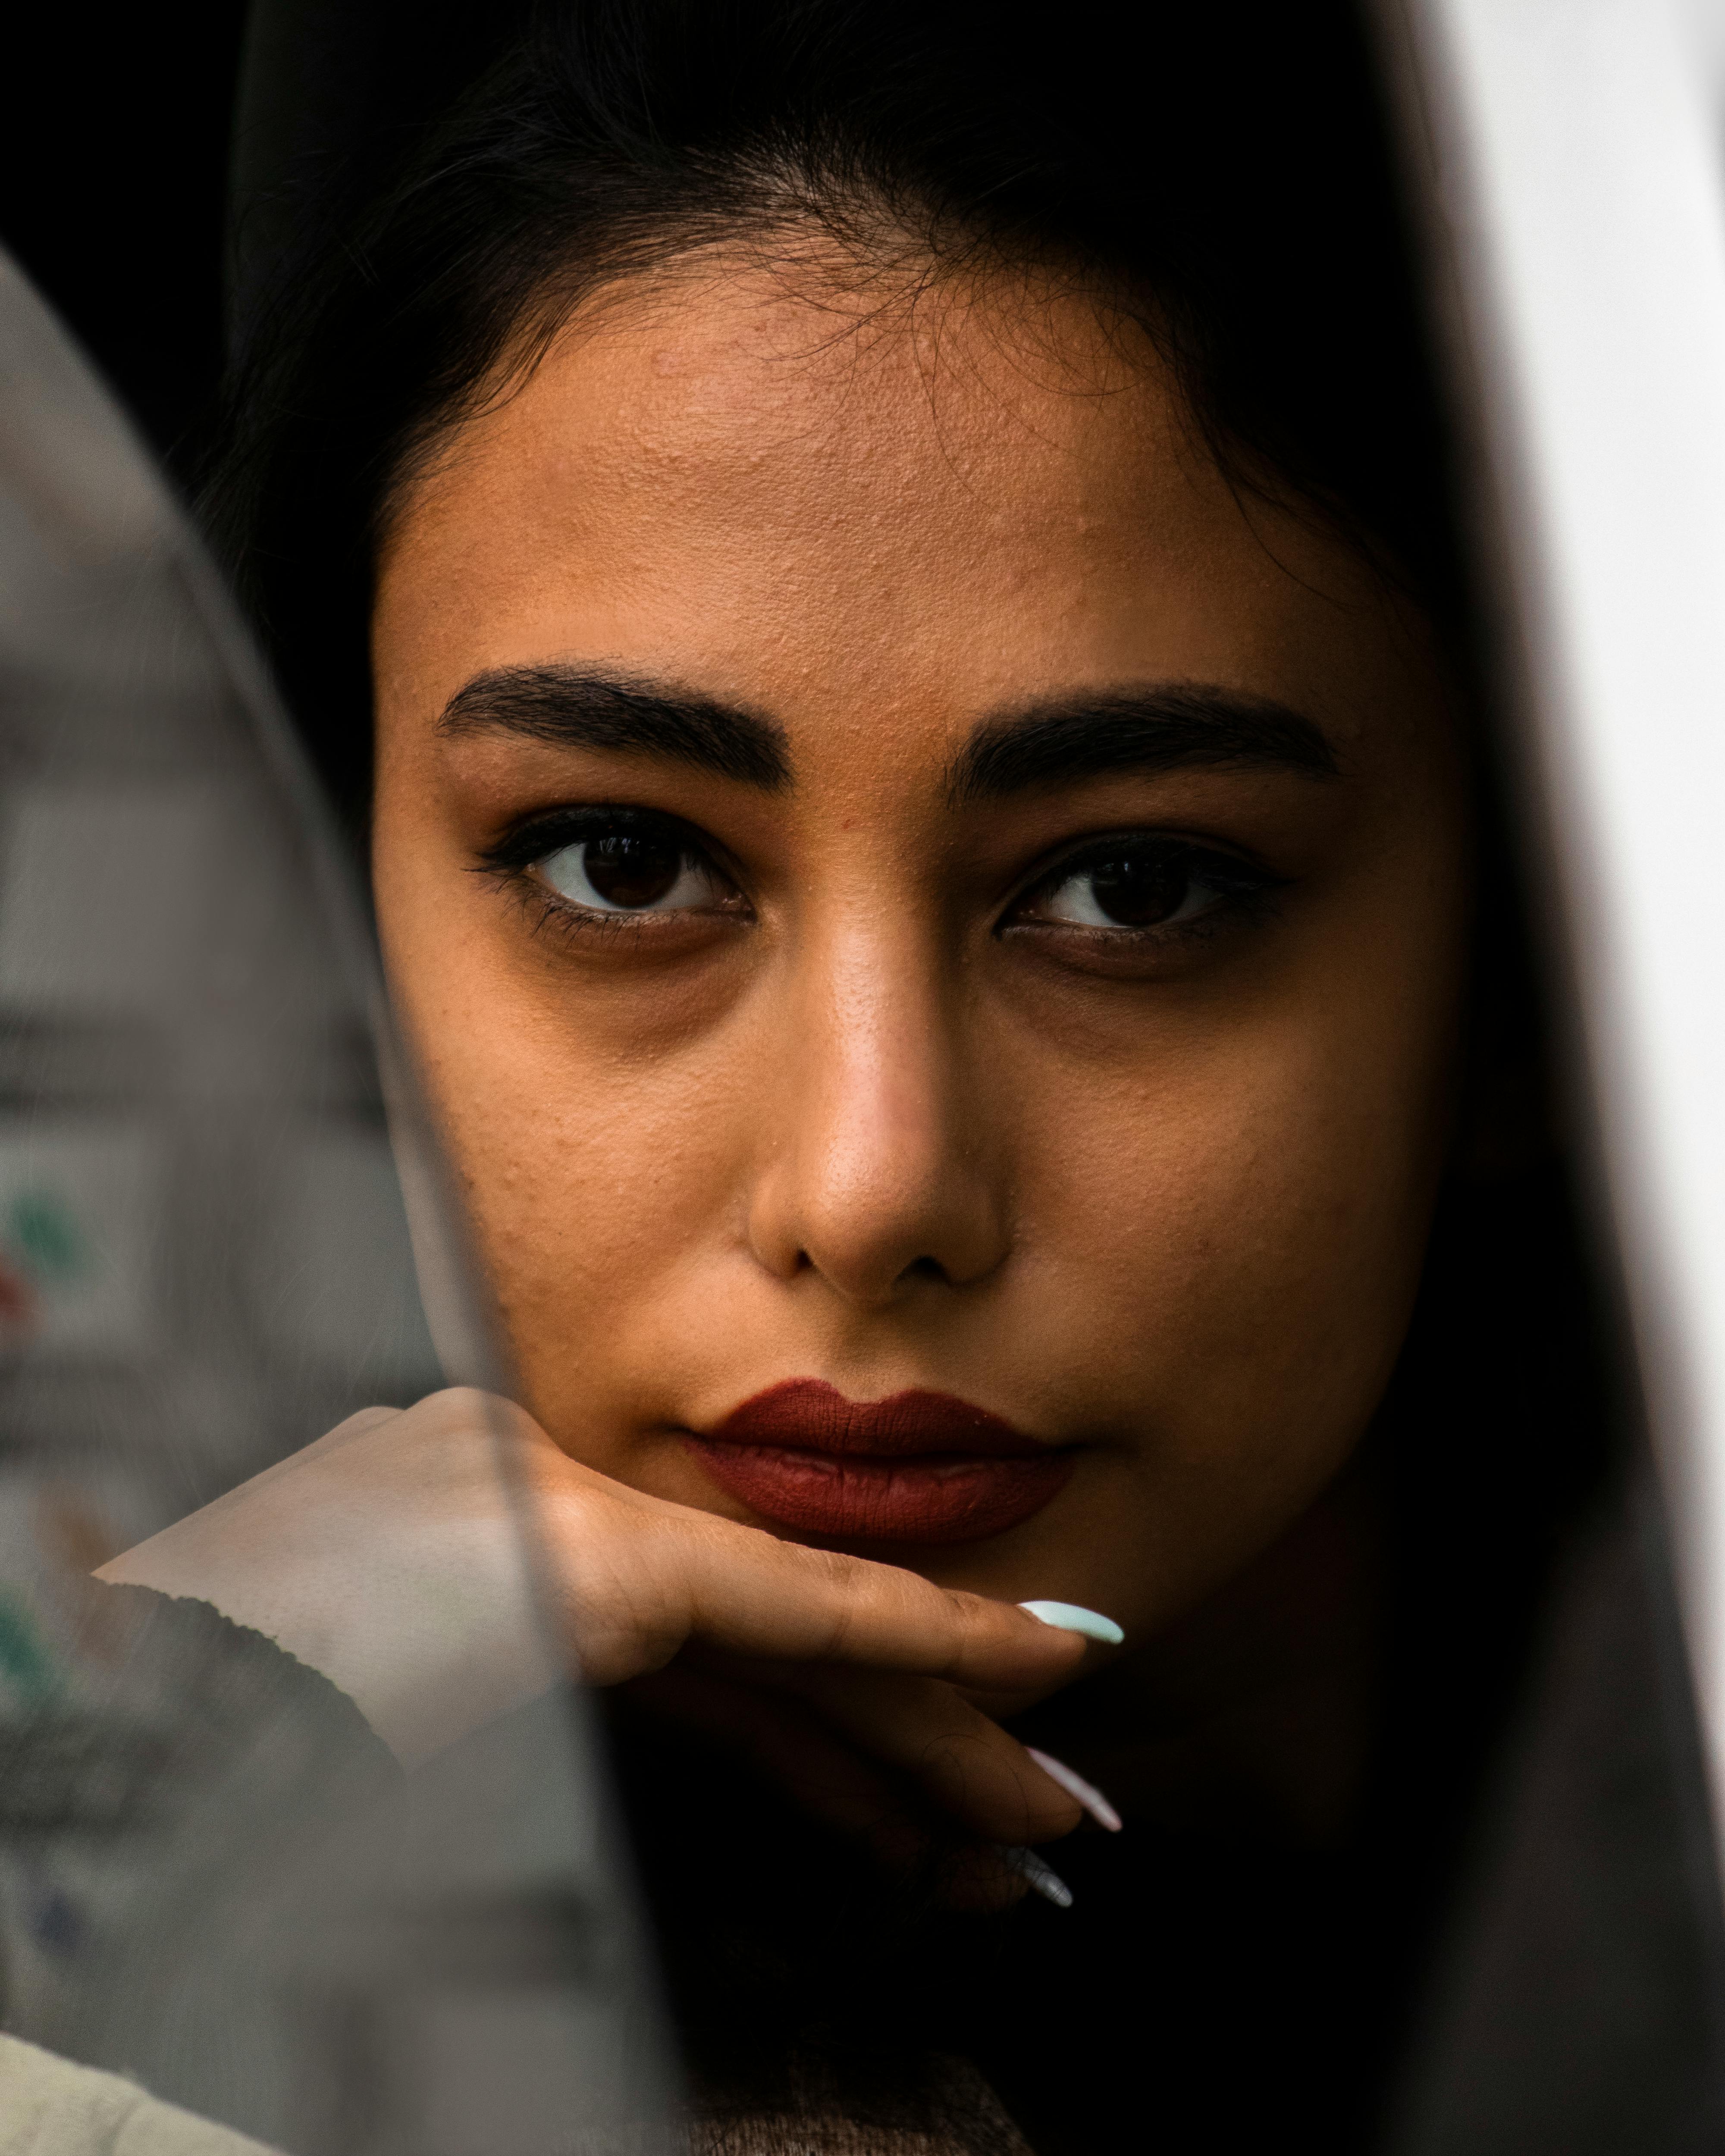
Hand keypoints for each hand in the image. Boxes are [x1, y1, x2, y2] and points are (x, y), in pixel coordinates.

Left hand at [99, 1388, 1117, 1904]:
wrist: (111, 1717)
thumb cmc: (238, 1741)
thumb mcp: (428, 1735)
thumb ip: (614, 1664)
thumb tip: (789, 1665)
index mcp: (542, 1541)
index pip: (789, 1594)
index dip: (945, 1641)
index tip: (1070, 1660)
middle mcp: (540, 1519)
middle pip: (779, 1633)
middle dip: (927, 1733)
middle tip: (1051, 1819)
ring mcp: (519, 1560)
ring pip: (728, 1663)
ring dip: (852, 1758)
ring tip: (972, 1847)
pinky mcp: (504, 1612)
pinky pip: (657, 1677)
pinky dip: (752, 1741)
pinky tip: (846, 1810)